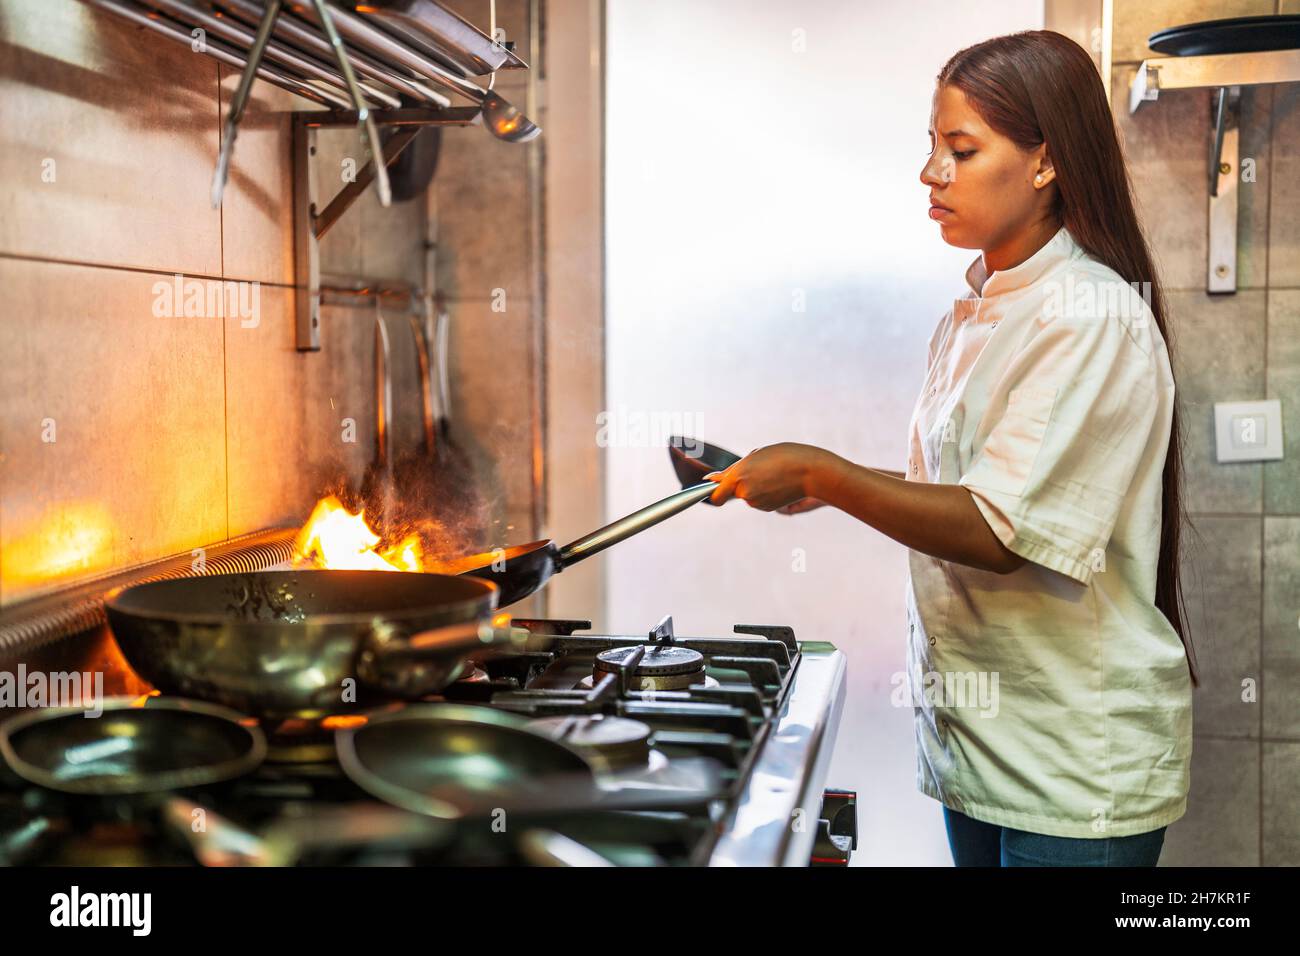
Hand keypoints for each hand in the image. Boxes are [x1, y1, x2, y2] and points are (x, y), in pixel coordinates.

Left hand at [703, 443, 836, 511]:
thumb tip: (713, 480)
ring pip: (747, 494)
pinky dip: (765, 491)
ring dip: (755, 485)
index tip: (710, 486)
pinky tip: (778, 482)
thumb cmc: (786, 457)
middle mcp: (744, 492)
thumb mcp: (757, 455)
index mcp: (739, 475)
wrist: (813, 472)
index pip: (715, 493)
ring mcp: (756, 502)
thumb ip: (734, 470)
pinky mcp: (768, 508)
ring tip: (773, 473)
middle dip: (740, 482)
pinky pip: (759, 499)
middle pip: (733, 490)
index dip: (712, 490)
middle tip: (759, 469)